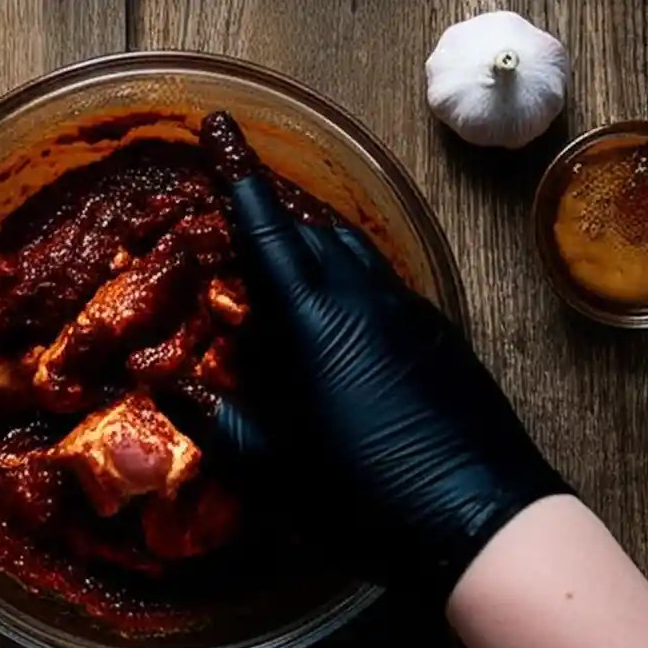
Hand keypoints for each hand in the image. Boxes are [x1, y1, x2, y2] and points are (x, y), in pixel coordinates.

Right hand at [200, 112, 570, 599]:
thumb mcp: (271, 470)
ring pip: (351, 254)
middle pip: (311, 233)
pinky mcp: (438, 333)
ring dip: (314, 253)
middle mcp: (363, 298)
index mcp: (313, 321)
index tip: (218, 130)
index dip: (236, 177)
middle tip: (239, 249)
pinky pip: (382, 285)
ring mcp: (408, 311)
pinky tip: (340, 333)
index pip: (266, 230)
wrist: (480, 517)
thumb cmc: (362, 495)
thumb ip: (215, 422)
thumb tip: (168, 388)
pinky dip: (349, 285)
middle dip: (270, 225)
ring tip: (288, 285)